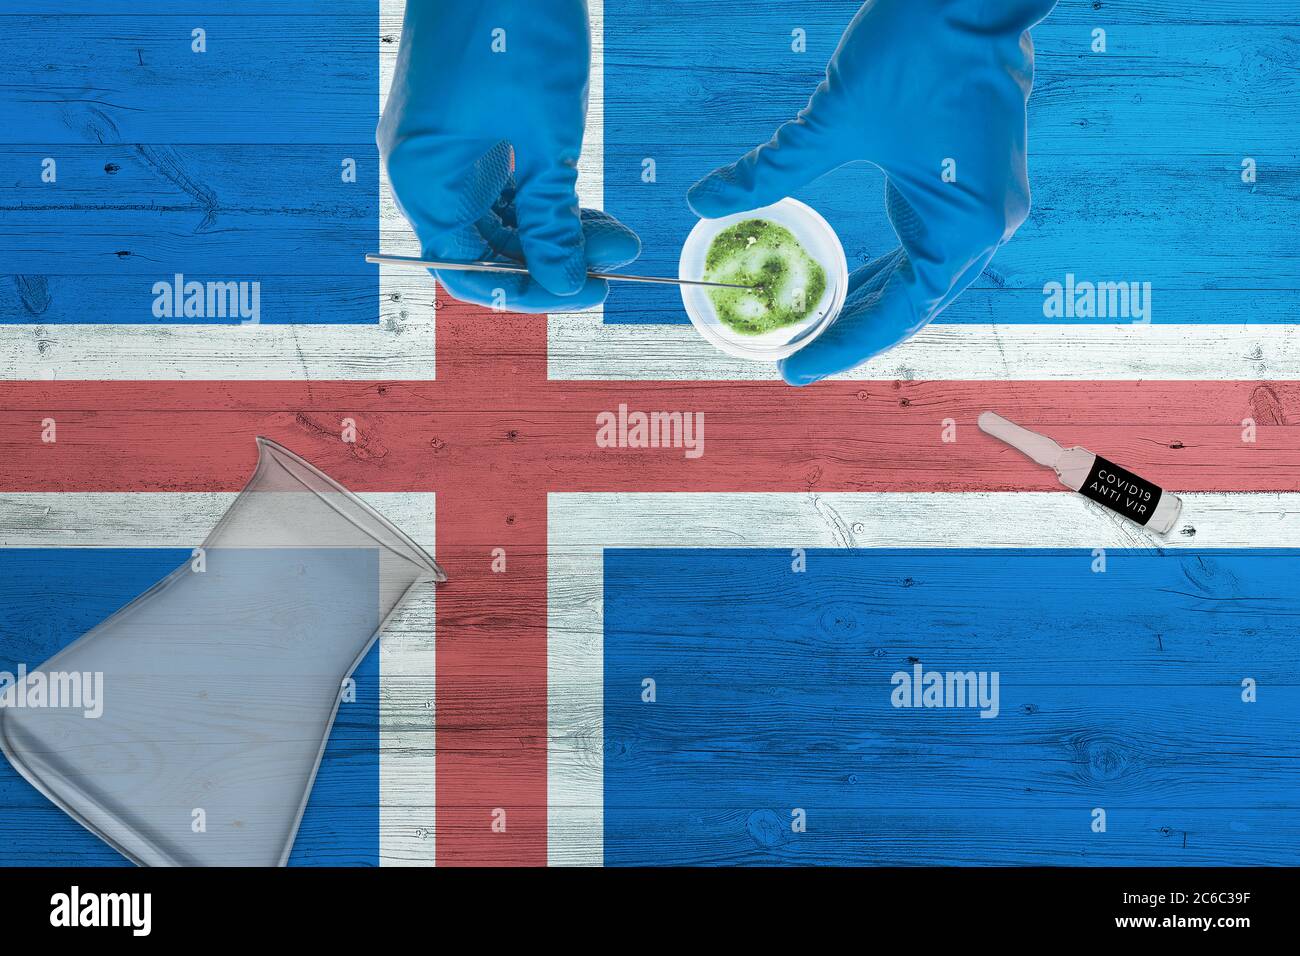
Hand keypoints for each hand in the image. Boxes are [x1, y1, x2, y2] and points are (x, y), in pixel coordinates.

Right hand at [379, 0, 639, 311]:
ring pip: (497, 217)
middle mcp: (421, 168)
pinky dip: (542, 197)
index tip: (586, 293)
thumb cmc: (516, 26)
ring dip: (554, 230)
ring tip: (617, 233)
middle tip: (619, 259)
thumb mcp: (546, 138)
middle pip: (484, 247)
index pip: (467, 271)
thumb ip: (551, 219)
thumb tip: (565, 285)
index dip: (527, 292)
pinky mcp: (463, 124)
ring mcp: (441, 144)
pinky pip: (499, 182)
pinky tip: (586, 205)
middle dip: (553, 258)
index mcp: (423, 179)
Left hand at [688, 0, 1057, 383]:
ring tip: (815, 326)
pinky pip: (930, 246)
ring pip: (922, 279)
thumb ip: (771, 169)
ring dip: (871, 302)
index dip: (842, 346)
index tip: (792, 368)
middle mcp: (983, 229)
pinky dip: (890, 267)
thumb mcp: (833, 119)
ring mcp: (986, 207)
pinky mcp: (976, 185)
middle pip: (911, 306)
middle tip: (795, 355)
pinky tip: (850, 280)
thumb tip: (703, 200)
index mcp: (960, 228)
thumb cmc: (914, 46)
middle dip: (852, 331)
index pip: (897, 314)